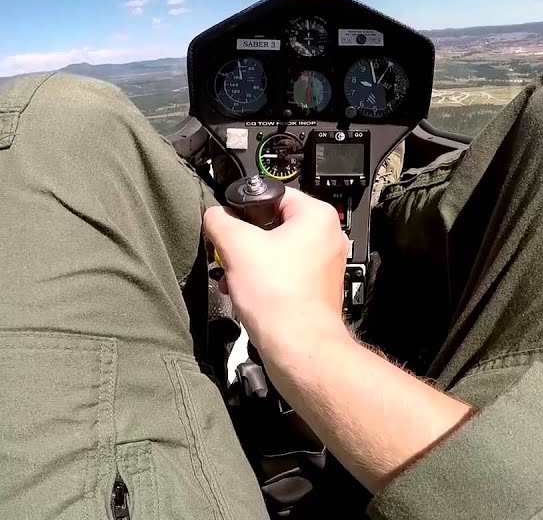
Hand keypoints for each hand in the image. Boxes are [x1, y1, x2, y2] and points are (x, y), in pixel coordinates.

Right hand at [203, 187, 349, 357]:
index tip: (228, 221)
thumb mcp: (236, 247)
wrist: (298, 347)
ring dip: (248, 262)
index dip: (244, 206)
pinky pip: (283, 273)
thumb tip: (214, 215)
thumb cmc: (280, 299)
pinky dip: (261, 279)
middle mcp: (327, 238)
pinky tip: (242, 292)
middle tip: (227, 252)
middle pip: (273, 224)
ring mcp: (324, 265)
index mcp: (317, 217)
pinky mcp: (316, 289)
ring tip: (231, 276)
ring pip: (276, 251)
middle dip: (244, 241)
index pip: (274, 194)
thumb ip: (220, 221)